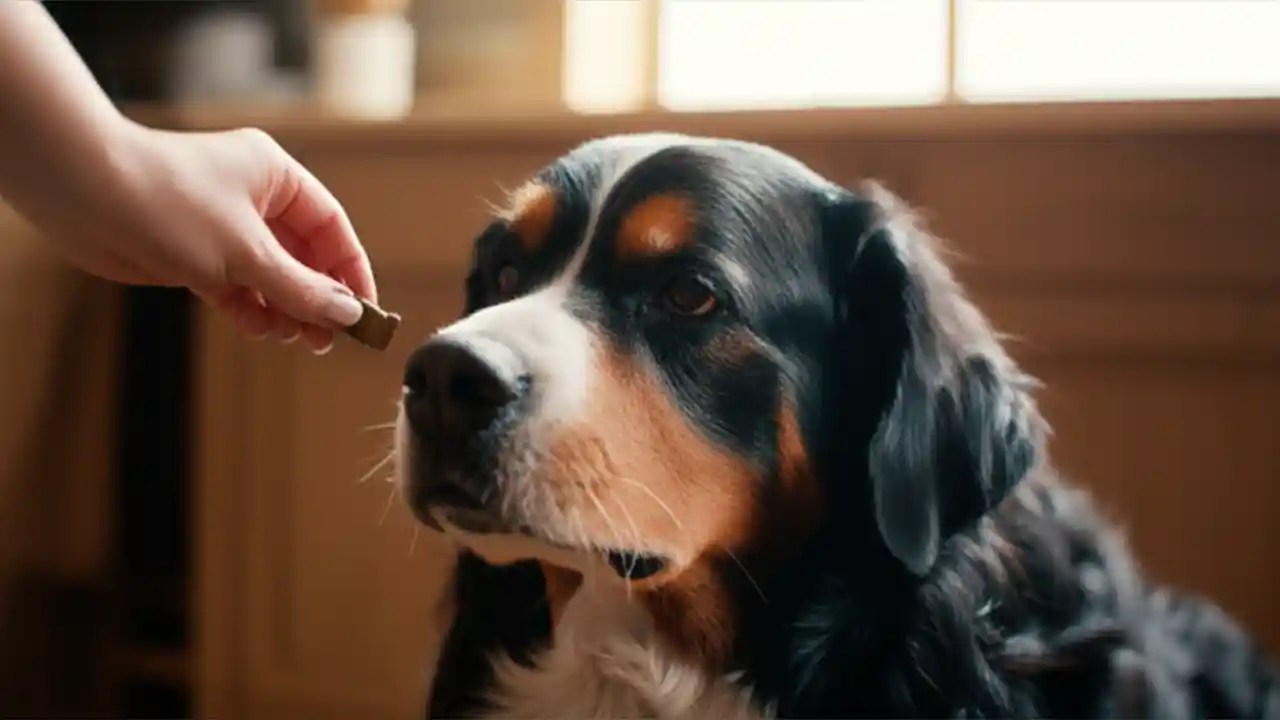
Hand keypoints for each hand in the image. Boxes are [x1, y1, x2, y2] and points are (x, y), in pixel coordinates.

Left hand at [55, 123, 375, 353]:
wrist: (83, 195)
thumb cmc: (167, 201)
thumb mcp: (247, 253)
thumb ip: (302, 288)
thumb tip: (347, 314)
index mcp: (275, 177)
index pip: (331, 227)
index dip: (351, 271)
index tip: (364, 312)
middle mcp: (252, 198)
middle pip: (303, 256)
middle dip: (317, 297)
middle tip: (331, 337)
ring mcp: (222, 228)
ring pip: (270, 275)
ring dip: (285, 308)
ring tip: (296, 338)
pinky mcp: (193, 254)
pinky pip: (237, 287)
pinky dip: (250, 309)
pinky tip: (260, 328)